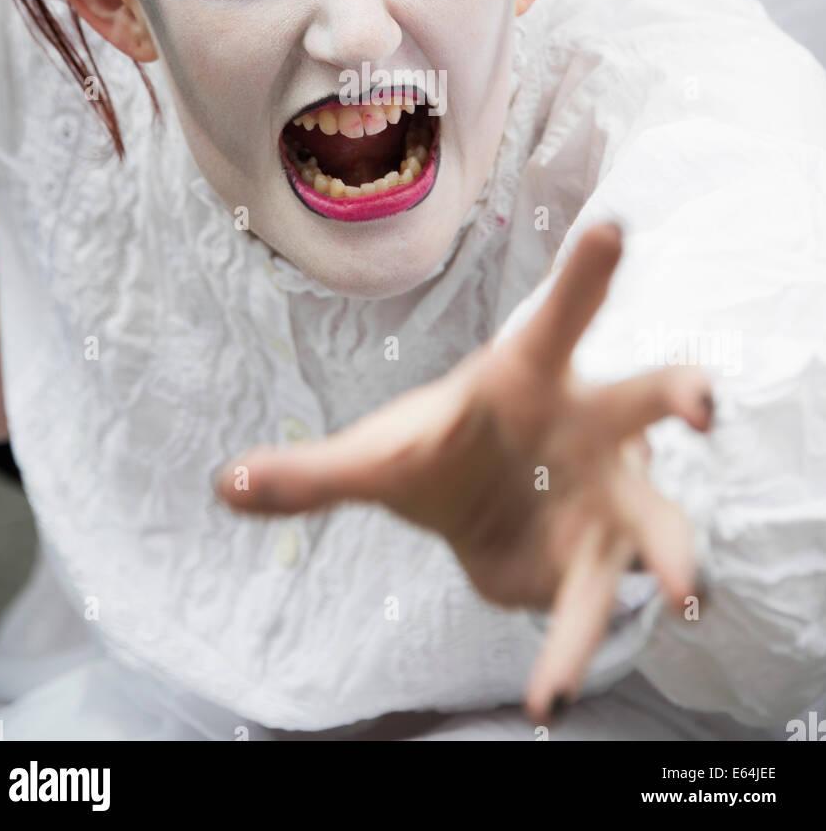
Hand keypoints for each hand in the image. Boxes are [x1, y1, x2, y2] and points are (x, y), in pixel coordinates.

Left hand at [215, 223, 713, 720]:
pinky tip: (546, 699)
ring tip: (683, 593)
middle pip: (644, 398)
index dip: (586, 274)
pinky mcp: (601, 558)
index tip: (614, 228)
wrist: (476, 507)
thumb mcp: (377, 460)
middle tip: (704, 404)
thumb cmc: (440, 452)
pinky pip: (597, 606)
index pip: (560, 317)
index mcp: (529, 376)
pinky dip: (573, 651)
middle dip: (679, 393)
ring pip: (658, 516)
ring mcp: (609, 494)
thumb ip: (307, 474)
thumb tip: (222, 483)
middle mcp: (587, 426)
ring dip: (674, 550)